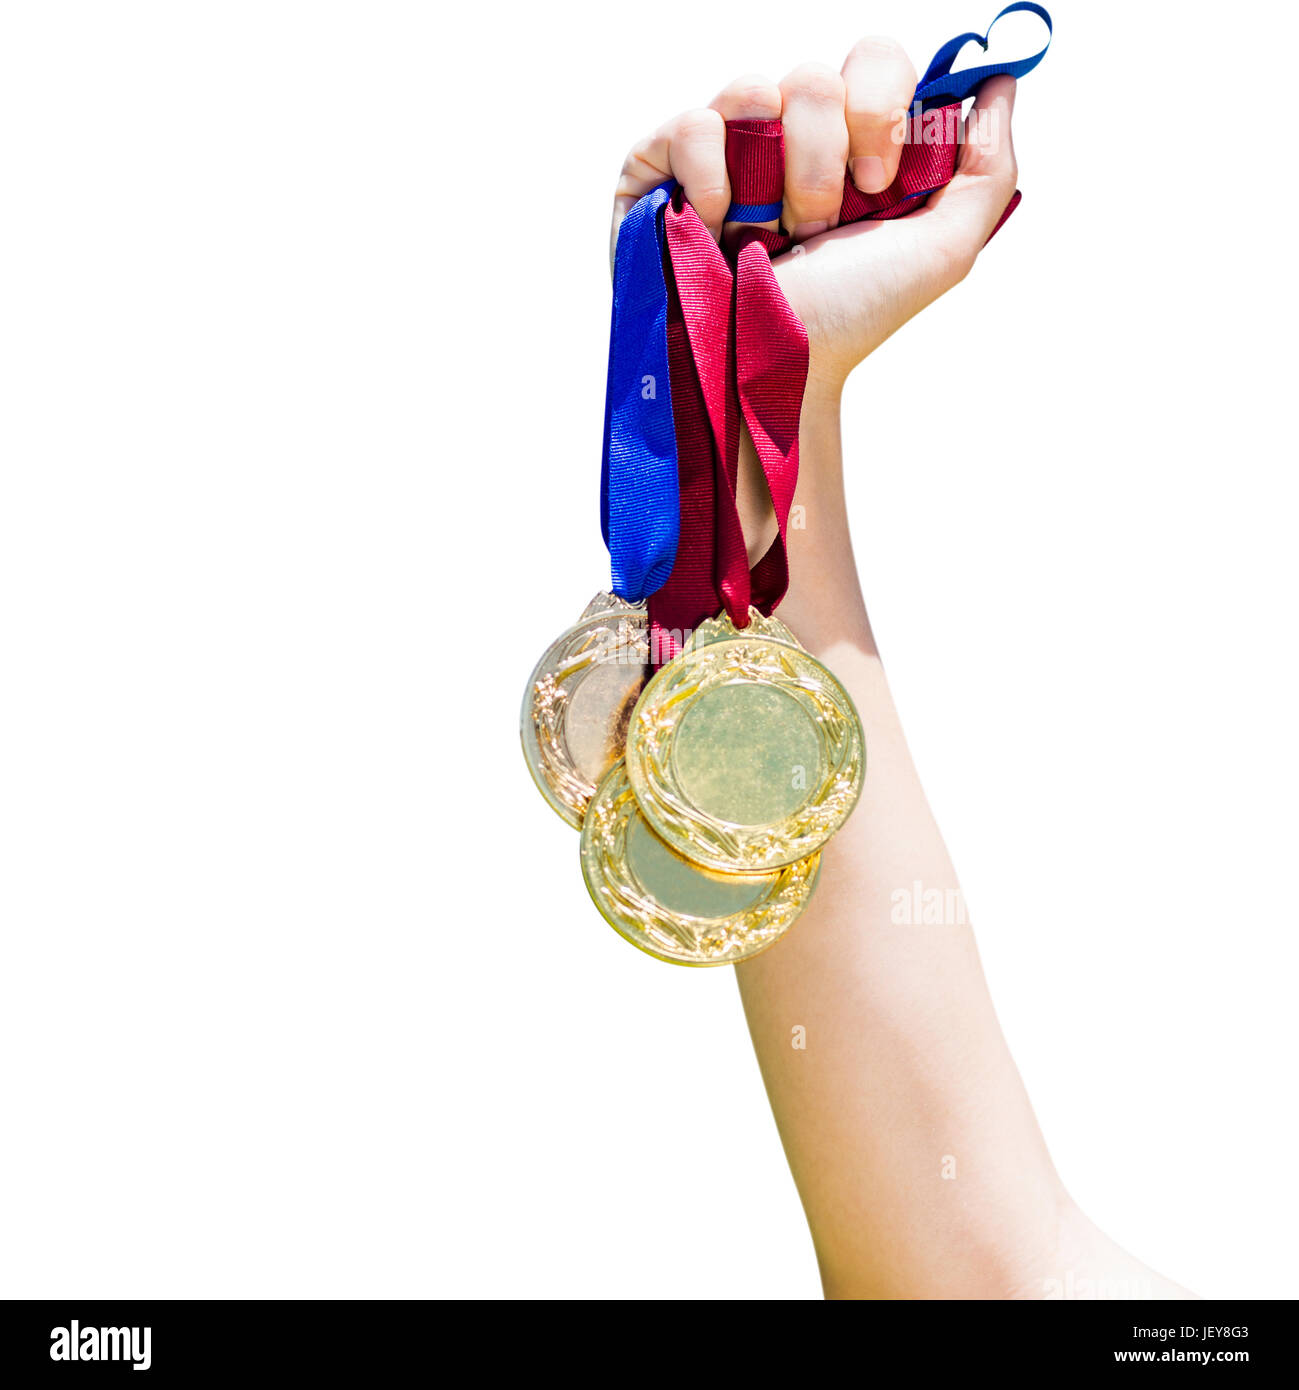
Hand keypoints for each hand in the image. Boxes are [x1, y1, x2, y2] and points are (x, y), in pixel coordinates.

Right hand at [611, 38, 1019, 388]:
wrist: (776, 373)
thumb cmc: (849, 319)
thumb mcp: (942, 251)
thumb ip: (987, 165)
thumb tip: (1002, 81)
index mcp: (848, 141)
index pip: (872, 62)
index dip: (881, 108)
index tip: (879, 184)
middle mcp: (784, 135)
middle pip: (816, 75)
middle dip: (827, 158)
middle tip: (823, 225)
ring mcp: (722, 148)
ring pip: (754, 90)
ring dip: (776, 177)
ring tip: (770, 238)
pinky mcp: (660, 169)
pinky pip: (691, 125)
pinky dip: (712, 177)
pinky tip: (718, 229)